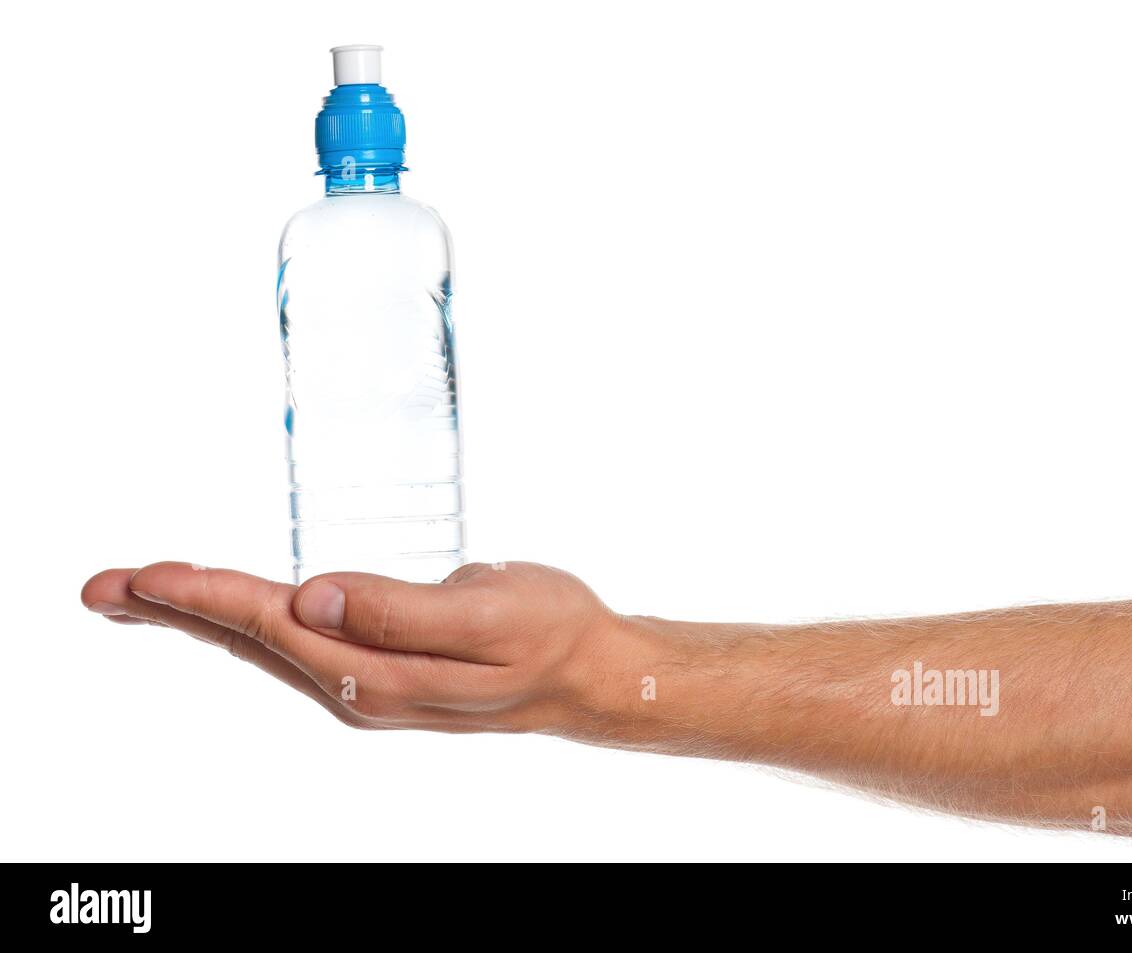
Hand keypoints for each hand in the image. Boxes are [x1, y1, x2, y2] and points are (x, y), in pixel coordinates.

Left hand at [80, 561, 641, 733]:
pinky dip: (249, 624)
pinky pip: (295, 646)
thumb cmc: (549, 631)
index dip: (203, 595)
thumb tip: (313, 595)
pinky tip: (235, 614)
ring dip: (201, 619)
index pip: (271, 624)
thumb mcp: (487, 612)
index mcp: (377, 672)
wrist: (588, 674)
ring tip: (144, 596)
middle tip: (102, 587)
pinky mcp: (378, 675)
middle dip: (174, 610)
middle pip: (250, 640)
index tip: (141, 574)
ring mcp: (366, 687)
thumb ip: (398, 609)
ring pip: (266, 646)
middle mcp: (359, 688)